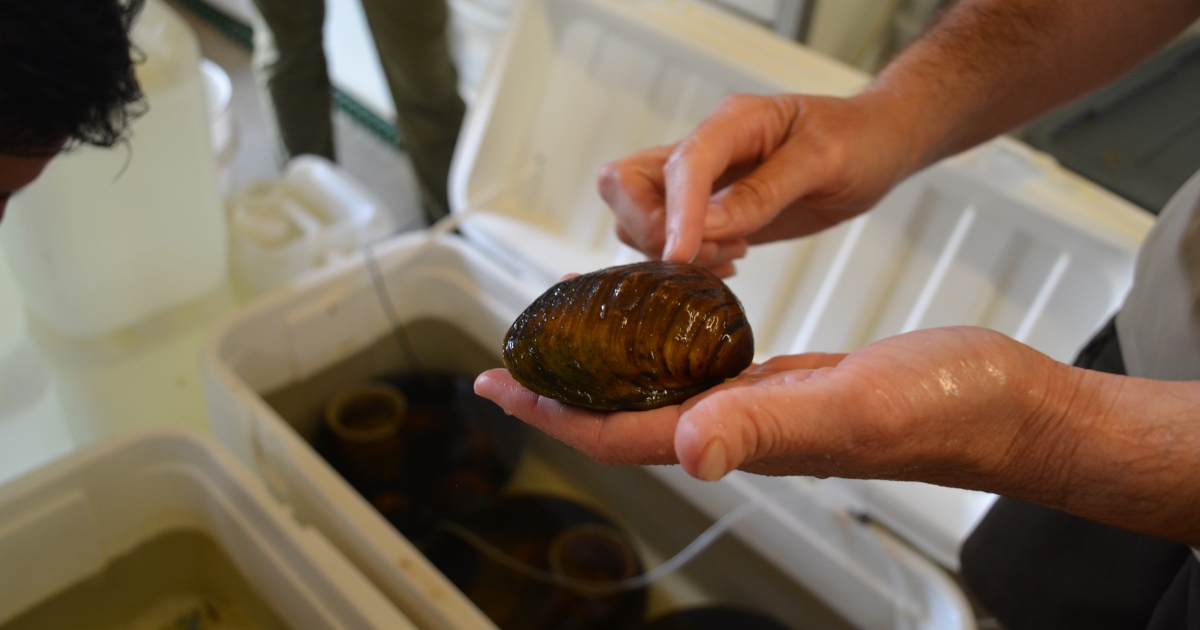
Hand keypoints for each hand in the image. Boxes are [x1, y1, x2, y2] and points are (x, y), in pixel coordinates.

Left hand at [475, 326, 1059, 484]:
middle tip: (513, 361)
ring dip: (609, 373)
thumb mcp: (851, 406)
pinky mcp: (793, 384)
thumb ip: (767, 424)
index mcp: (742, 437)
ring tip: (572, 342)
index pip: (623, 432)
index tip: (497, 384)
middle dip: (564, 394)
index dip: (554, 412)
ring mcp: (767, 409)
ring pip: (664, 395)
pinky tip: (659, 328)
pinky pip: (708, 373)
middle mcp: (743, 430)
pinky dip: (668, 350)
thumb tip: (686, 448)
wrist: (1004, 405)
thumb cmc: (944, 410)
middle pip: (627, 417)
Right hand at [598, 93, 917, 275]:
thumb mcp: (825, 161)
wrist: (876, 146)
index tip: (681, 257)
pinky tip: (729, 262)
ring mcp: (702, 181)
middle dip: (651, 230)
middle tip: (703, 254)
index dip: (674, 213)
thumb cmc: (859, 141)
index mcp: (732, 122)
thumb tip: (708, 227)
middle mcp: (705, 148)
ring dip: (671, 250)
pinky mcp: (708, 210)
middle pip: (627, 183)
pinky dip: (686, 260)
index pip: (682, 165)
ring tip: (731, 256)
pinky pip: (667, 237)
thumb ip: (765, 192)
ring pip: (637, 215)